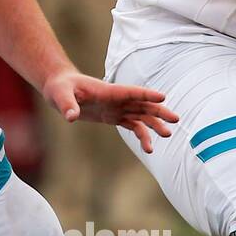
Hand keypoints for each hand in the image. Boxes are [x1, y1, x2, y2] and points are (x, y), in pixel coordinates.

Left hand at [43, 67, 177, 153]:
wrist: (60, 90)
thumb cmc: (60, 88)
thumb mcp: (60, 95)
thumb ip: (67, 104)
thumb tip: (70, 116)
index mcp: (108, 91)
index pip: (131, 92)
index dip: (146, 94)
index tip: (163, 97)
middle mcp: (117, 99)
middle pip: (143, 104)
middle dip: (159, 111)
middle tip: (175, 120)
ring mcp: (117, 108)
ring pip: (141, 116)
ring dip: (154, 125)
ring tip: (166, 136)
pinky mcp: (114, 116)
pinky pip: (132, 125)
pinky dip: (142, 134)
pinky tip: (149, 148)